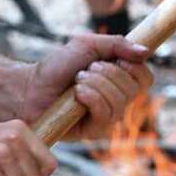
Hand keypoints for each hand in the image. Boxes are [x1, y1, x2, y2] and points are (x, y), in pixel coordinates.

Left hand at [21, 34, 152, 140]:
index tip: (115, 59)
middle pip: (134, 89)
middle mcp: (117, 101)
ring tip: (77, 80)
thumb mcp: (87, 45)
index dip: (135, 67)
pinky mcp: (94, 132)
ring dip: (97, 84)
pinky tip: (76, 94)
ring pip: (120, 102)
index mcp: (119, 81)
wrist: (30, 88)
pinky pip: (105, 115)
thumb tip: (145, 52)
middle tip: (86, 70)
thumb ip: (116, 44)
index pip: (146, 78)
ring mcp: (106, 118)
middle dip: (109, 73)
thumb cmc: (56, 67)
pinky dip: (91, 98)